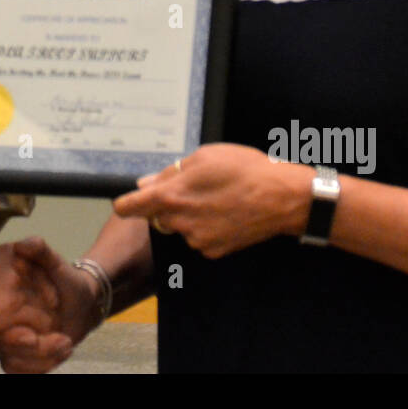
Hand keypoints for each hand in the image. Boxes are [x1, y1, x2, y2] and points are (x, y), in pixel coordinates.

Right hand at [0, 259, 103, 373]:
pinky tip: (62, 352)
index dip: (18, 334)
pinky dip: (41, 367)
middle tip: (66, 341)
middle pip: (7, 349)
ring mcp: (9, 338)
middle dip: (37, 351)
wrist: (81, 301)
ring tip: (68, 345)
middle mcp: (1, 320)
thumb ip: (40, 251)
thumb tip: (20, 245)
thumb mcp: (55, 262)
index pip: (0, 324)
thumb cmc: (66, 279)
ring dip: (44, 359)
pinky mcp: (20, 354)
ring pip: (13, 362)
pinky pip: (18, 370)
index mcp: (4, 299)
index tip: (39, 332)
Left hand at [112, 144, 309, 258]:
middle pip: (157, 216)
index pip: (130, 208)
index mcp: (172, 195)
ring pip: (180, 227)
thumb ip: (169, 173)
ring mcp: (196, 239)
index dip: (125, 204)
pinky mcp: (213, 251)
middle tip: (193, 189)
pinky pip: (198, 238)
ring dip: (189, 216)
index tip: (125, 203)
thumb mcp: (204, 157)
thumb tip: (145, 184)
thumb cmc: (244, 169)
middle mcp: (179, 221)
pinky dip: (205, 228)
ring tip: (217, 198)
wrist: (282, 198)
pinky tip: (225, 214)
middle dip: (166, 205)